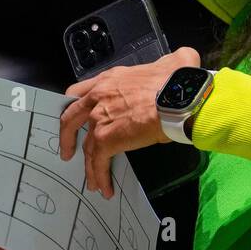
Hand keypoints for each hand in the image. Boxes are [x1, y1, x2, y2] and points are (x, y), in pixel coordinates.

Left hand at [58, 47, 201, 198]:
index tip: (76, 115)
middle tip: (68, 149)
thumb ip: (172, 62)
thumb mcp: (175, 62)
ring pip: (86, 146)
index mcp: (111, 79)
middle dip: (67, 136)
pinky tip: (105, 188)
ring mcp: (100, 119)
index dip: (76, 105)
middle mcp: (99, 97)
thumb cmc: (178, 82)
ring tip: (92, 180)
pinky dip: (100, 176)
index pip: (81, 91)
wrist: (179, 100)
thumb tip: (183, 62)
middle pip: (71, 118)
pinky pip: (98, 162)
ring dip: (88, 166)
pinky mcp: (107, 139)